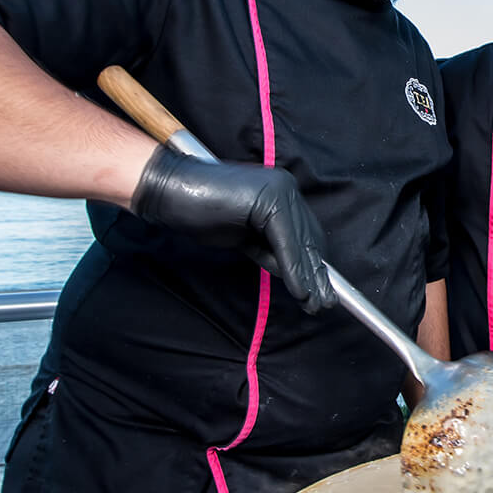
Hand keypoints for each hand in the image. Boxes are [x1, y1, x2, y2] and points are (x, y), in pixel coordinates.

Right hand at [132, 146, 334, 312]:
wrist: (168, 190)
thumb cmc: (200, 212)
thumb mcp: (244, 237)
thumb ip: (269, 249)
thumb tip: (294, 273)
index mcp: (281, 192)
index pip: (304, 234)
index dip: (312, 265)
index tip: (320, 291)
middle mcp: (286, 187)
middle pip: (307, 239)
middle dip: (316, 274)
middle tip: (324, 304)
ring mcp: (279, 190)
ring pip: (300, 243)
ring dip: (309, 278)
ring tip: (315, 304)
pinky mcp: (269, 199)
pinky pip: (286, 243)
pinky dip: (293, 270)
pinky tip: (300, 291)